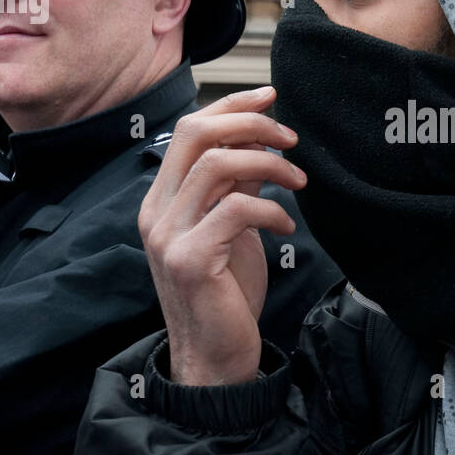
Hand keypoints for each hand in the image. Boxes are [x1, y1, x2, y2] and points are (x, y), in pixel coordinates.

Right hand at [138, 86, 305, 385]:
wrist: (214, 358)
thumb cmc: (225, 293)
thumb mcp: (230, 228)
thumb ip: (235, 186)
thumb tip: (260, 139)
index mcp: (162, 199)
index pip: (191, 129)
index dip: (232, 106)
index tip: (271, 96)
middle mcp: (156, 212)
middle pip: (197, 134)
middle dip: (251, 123)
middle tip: (291, 138)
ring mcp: (169, 236)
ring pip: (217, 165)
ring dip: (269, 165)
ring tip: (298, 183)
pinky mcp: (191, 260)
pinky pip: (237, 210)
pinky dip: (272, 211)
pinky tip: (287, 230)